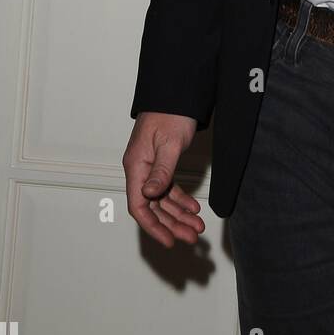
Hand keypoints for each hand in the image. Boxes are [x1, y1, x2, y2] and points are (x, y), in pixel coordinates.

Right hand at [124, 112, 203, 247]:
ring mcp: (150, 168)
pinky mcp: (161, 164)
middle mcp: (140, 170)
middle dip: (172, 224)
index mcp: (136, 167)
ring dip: (179, 215)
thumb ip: (161, 171)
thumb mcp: (170, 143)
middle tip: (192, 237)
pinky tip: (193, 208)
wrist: (177, 93)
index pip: (139, 206)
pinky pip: (168, 188)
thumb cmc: (171, 113)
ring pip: (162, 200)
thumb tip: (148, 195)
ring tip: (197, 227)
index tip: (169, 240)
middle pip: (153, 207)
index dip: (153, 226)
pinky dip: (180, 199)